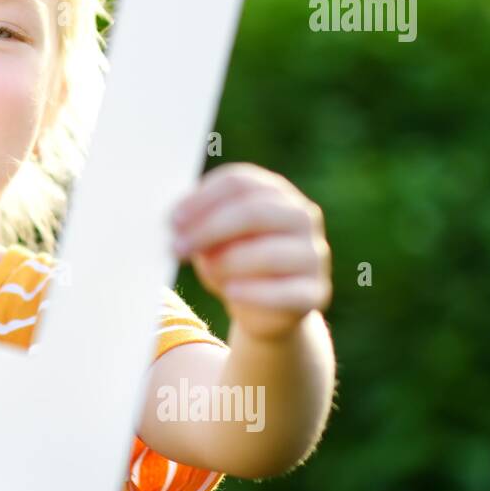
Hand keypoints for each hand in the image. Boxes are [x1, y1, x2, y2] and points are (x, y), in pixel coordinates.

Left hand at [170, 163, 331, 340]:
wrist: (263, 308)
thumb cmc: (231, 261)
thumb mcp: (210, 239)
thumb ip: (196, 225)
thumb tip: (174, 220)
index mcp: (273, 192)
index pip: (238, 182)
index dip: (202, 199)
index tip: (173, 220)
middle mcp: (300, 216)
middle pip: (253, 211)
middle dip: (209, 229)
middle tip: (177, 248)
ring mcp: (314, 254)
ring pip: (270, 252)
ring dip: (228, 262)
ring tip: (206, 271)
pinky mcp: (315, 292)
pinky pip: (286, 292)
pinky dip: (254, 292)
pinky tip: (230, 293)